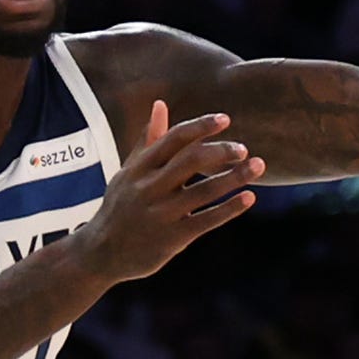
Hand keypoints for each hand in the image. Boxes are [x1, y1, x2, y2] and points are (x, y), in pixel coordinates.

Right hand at [75, 100, 260, 284]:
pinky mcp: (172, 238)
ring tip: (259, 165)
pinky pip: (206, 220)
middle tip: (244, 148)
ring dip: (234, 177)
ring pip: (204, 190)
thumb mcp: (128, 172)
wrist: (100, 253)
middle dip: (221, 151)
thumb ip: (148, 140)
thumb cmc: (119, 207)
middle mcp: (150, 188)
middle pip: (191, 160)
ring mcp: (162, 214)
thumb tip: (161, 104)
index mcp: (140, 168)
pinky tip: (249, 197)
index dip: (200, 127)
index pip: (173, 139)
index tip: (225, 119)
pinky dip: (229, 208)